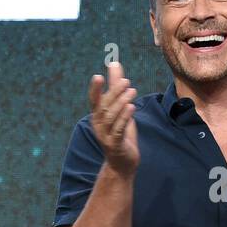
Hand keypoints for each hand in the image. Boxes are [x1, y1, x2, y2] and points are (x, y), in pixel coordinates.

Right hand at [88, 61, 138, 176]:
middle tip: (126, 81)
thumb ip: (116, 86)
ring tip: (132, 92)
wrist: (122, 163)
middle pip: (104, 106)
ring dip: (121, 103)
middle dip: (114, 93)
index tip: (98, 76)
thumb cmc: (120, 133)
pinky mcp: (115, 145)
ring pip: (111, 117)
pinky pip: (118, 130)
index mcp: (97, 115)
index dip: (95, 89)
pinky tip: (132, 107)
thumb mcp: (119, 108)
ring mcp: (105, 136)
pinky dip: (124, 118)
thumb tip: (114, 63)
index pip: (94, 100)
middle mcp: (98, 125)